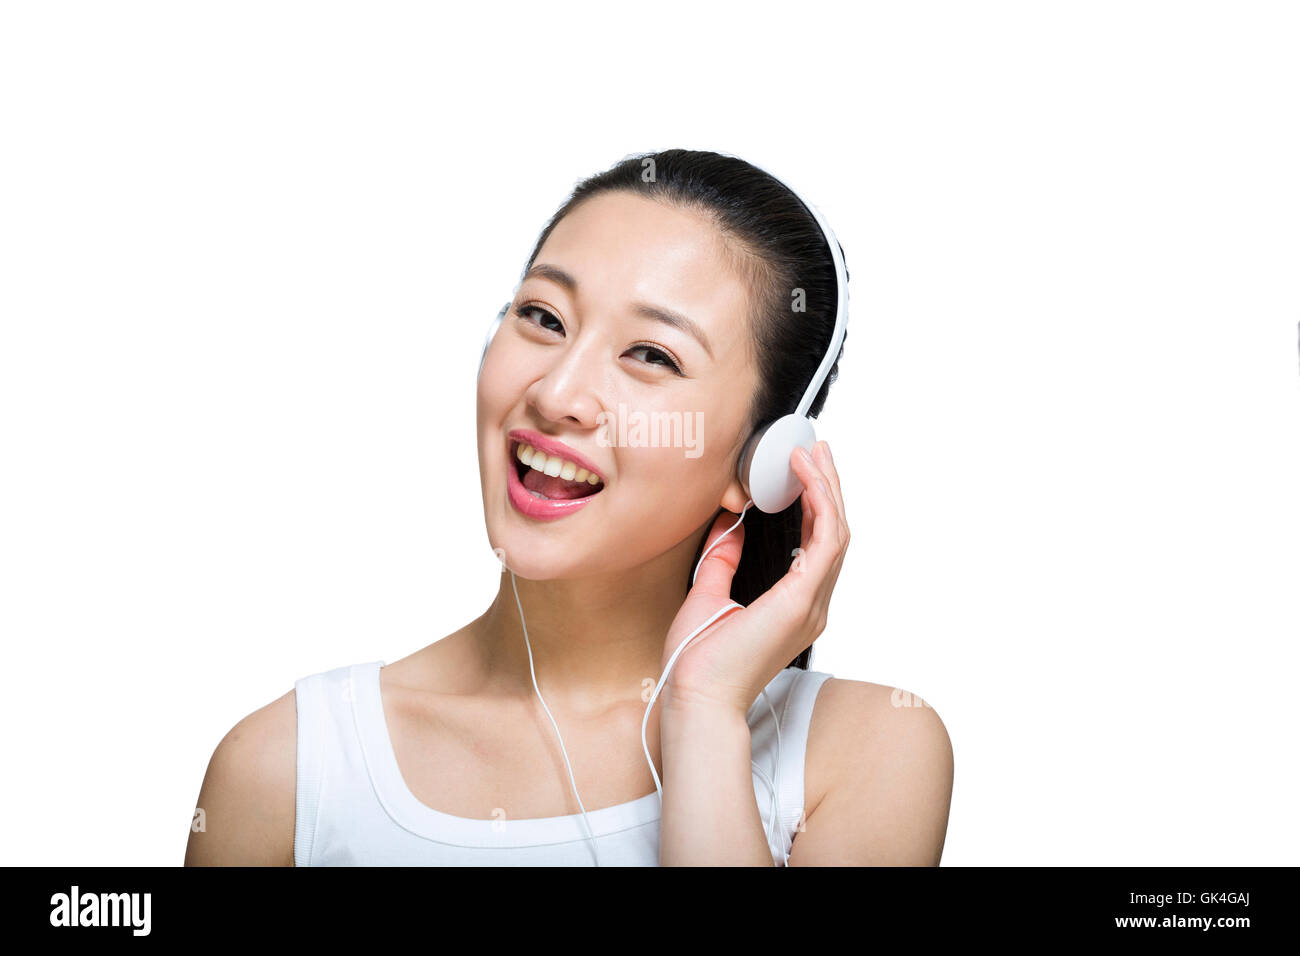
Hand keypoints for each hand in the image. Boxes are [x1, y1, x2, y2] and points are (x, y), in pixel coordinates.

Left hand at [658, 440, 849, 717]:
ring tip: (813, 453)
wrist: (694, 697)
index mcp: (794, 606)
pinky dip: (820, 503)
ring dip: (827, 488)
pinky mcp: (801, 600)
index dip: (814, 504)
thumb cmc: (698, 660)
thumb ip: (723, 558)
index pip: (816, 545)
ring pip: (836, 532)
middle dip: (828, 487)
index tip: (802, 470)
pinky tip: (806, 477)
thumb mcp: (708, 593)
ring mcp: (812, 604)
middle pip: (834, 533)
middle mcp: (811, 604)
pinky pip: (826, 541)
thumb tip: (730, 524)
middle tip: (816, 449)